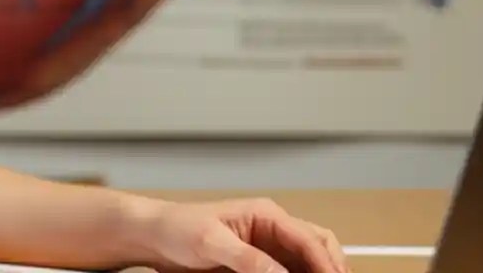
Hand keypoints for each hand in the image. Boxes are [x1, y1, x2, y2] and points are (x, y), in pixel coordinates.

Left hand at [136, 197, 349, 272]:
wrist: (152, 235)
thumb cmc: (177, 227)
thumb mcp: (211, 242)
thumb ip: (247, 258)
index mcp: (266, 215)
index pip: (309, 239)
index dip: (326, 264)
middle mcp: (272, 230)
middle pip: (317, 248)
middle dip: (329, 268)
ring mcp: (266, 248)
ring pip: (305, 263)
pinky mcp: (255, 264)